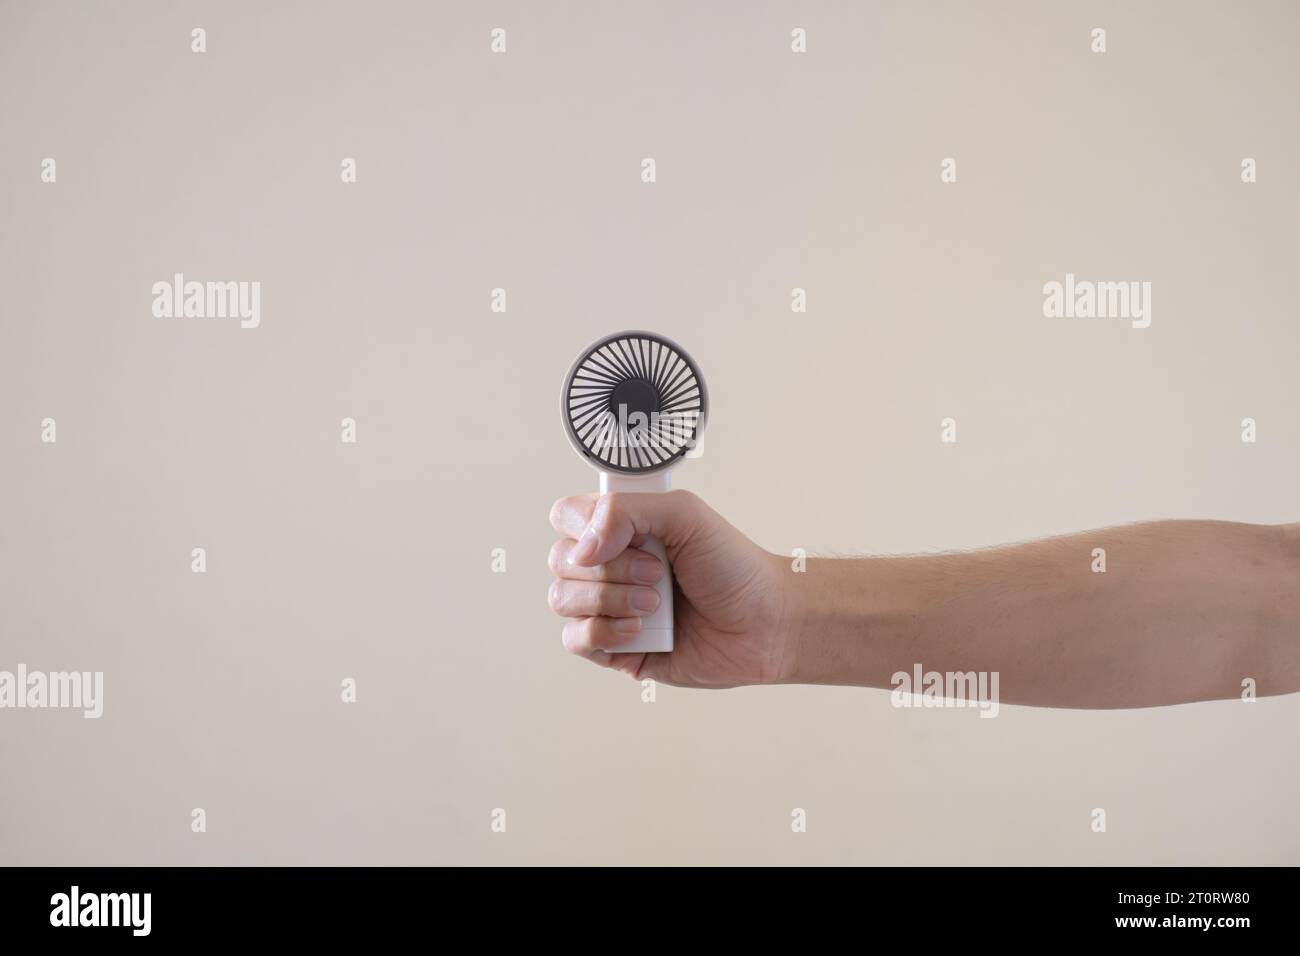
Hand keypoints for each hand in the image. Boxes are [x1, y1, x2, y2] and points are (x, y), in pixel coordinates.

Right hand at [547, 490, 790, 686]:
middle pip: (560, 559)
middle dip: (609, 569)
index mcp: (621, 528)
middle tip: (657, 573)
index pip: (566, 516)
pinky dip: (605, 632)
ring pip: (562, 599)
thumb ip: (625, 510)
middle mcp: (609, 566)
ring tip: (655, 604)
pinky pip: (575, 639)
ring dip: (610, 600)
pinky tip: (641, 630)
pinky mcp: (613, 649)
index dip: (582, 526)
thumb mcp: (685, 514)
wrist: (765, 623)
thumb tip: (581, 547)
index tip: (619, 537)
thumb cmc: (734, 567)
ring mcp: (609, 608)